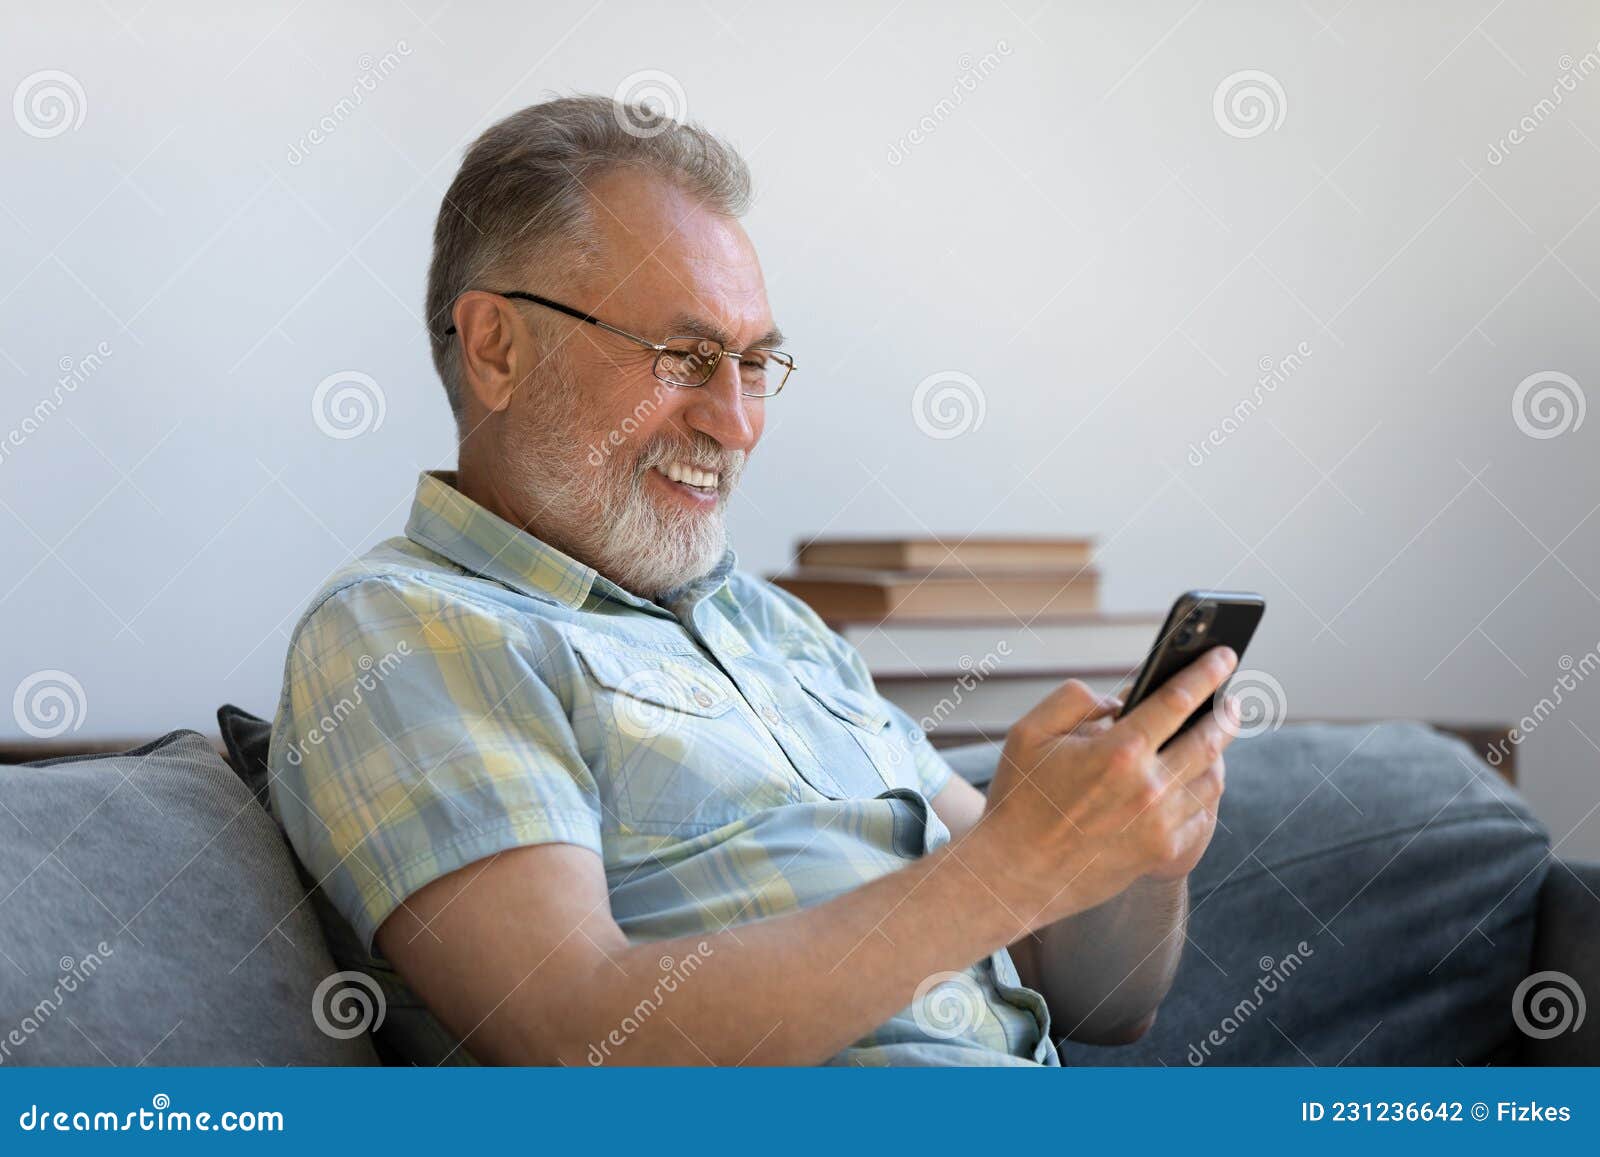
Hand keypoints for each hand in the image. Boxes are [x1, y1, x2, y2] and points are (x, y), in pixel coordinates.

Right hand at [972, 646, 1239, 926]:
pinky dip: (1203, 794)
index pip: (1178, 700)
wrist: (1015, 874)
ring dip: (1218, 755)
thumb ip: (1073, 700)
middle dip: (1226, 715)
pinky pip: (1201, 816)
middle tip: (1233, 702)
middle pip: (1209, 740)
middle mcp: (1148, 787)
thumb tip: (1117, 702)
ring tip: (1216, 740)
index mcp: (1118, 750)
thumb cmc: (1019, 799)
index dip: (1206, 673)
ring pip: (1211, 780)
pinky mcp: (1162, 852)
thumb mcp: (1029, 732)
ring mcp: (1160, 823)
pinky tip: (1196, 783)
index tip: (1224, 656)